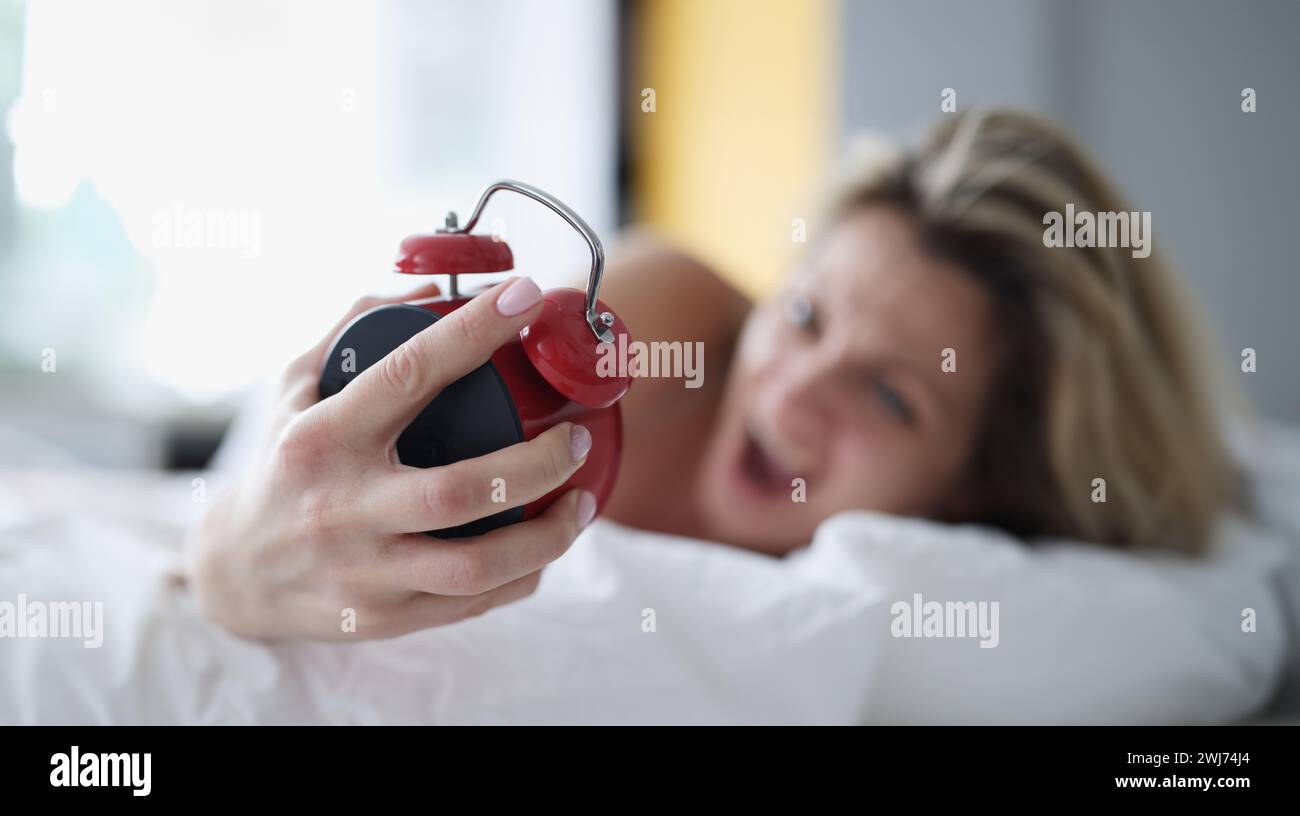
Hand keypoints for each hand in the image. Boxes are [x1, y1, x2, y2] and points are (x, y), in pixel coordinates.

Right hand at [186, 277, 596, 640]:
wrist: (233, 573)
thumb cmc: (282, 465)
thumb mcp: (296, 388)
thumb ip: (355, 331)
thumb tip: (431, 284)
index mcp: (323, 438)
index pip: (409, 374)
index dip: (475, 331)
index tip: (526, 296)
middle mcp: (343, 506)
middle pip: (461, 490)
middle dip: (539, 463)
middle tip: (577, 438)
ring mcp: (364, 571)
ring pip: (477, 564)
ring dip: (548, 535)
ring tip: (583, 502)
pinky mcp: (383, 617)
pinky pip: (473, 602)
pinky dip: (523, 572)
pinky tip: (545, 546)